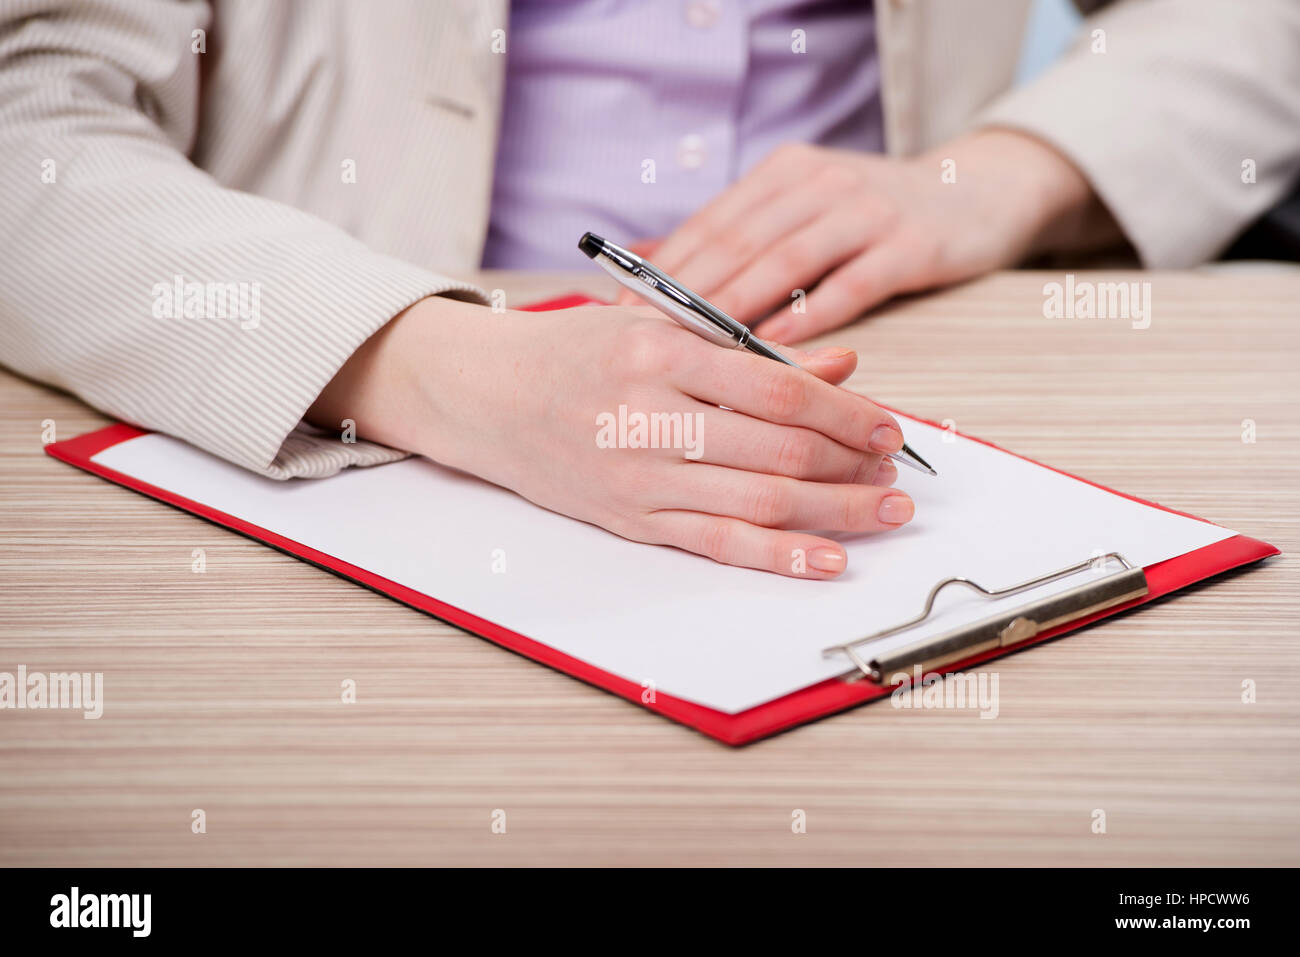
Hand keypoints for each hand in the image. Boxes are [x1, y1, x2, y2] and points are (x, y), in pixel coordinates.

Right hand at [308, 297, 916, 577]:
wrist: (485, 397)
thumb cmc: (574, 354)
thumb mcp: (657, 328)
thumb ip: (749, 349)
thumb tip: (841, 364)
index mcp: (659, 353)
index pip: (778, 388)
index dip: (846, 411)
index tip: (888, 424)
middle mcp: (649, 416)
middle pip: (779, 448)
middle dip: (851, 464)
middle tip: (895, 472)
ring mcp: (639, 476)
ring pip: (759, 500)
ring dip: (835, 512)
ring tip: (885, 513)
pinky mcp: (633, 519)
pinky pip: (718, 543)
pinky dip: (778, 557)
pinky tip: (828, 560)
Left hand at [622, 130, 1118, 341]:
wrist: (979, 192)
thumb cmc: (876, 216)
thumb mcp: (802, 208)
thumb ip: (735, 233)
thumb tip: (648, 259)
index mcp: (784, 173)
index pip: (712, 222)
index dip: (664, 268)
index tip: (620, 310)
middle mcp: (819, 183)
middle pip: (741, 240)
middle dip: (688, 292)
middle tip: (645, 340)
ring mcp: (867, 210)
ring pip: (788, 260)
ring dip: (740, 306)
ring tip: (697, 348)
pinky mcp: (910, 244)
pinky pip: (850, 284)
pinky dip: (811, 316)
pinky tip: (778, 349)